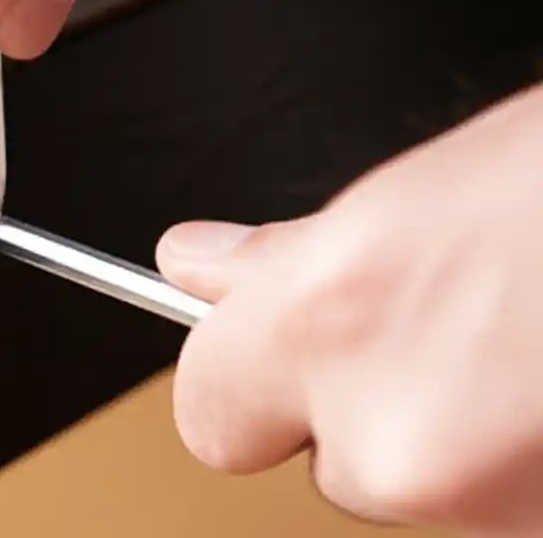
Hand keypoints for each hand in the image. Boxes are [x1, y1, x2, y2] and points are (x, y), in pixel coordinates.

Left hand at [157, 83, 542, 534]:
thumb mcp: (418, 195)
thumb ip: (290, 259)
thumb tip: (193, 264)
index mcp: (328, 324)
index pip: (210, 416)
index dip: (249, 383)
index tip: (280, 357)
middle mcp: (393, 438)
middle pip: (334, 463)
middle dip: (379, 407)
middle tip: (463, 329)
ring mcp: (488, 506)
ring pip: (431, 492)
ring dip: (470, 437)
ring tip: (539, 342)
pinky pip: (507, 507)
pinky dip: (533, 462)